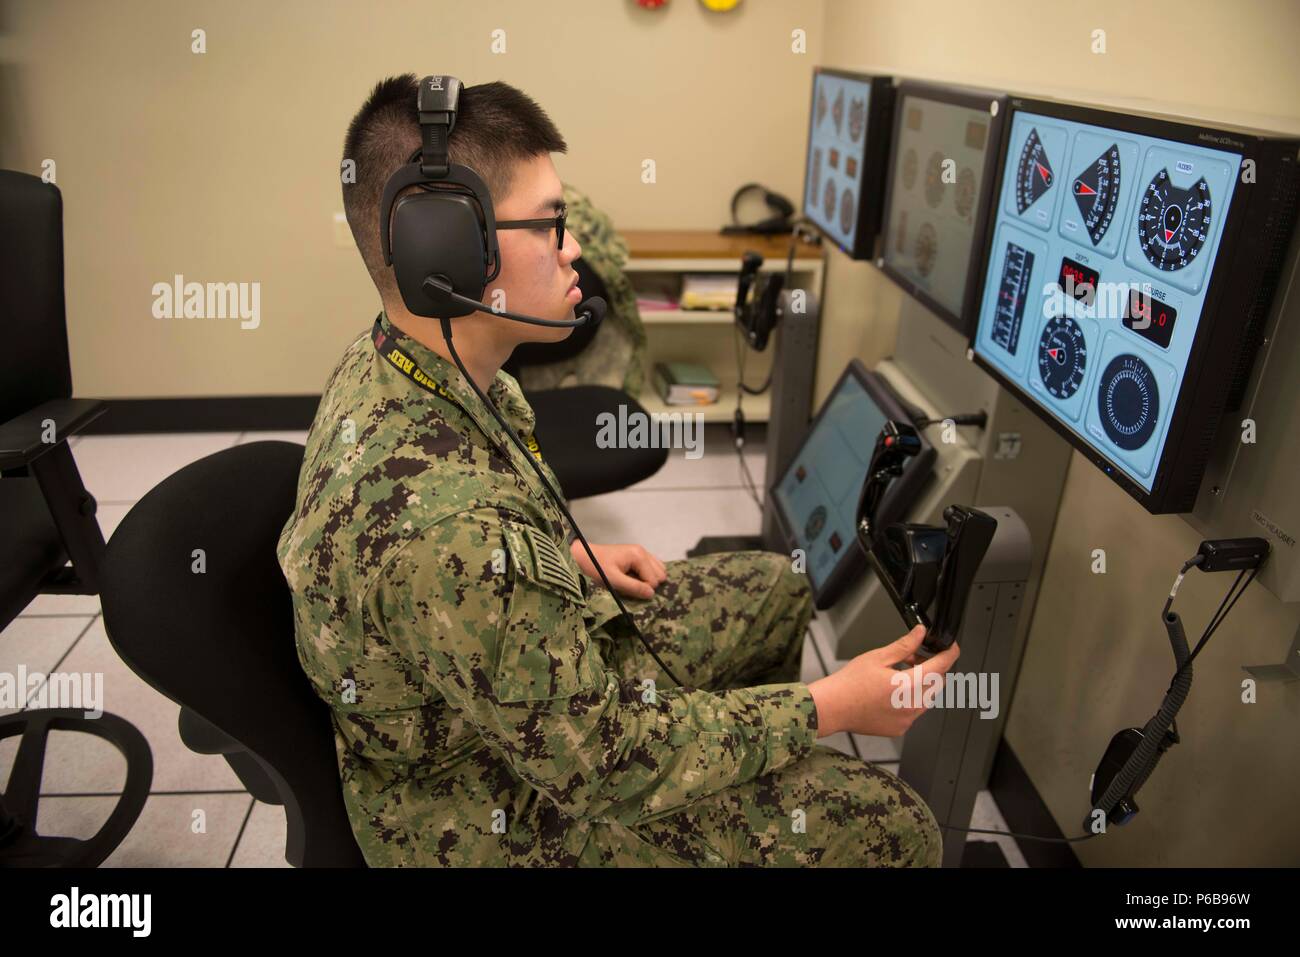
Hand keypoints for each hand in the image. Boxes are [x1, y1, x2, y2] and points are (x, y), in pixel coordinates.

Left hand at [570, 541, 666, 599]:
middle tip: (631, 586)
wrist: (583, 556)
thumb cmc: (597, 568)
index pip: (654, 580)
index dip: (644, 589)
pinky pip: (653, 566)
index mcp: (639, 555)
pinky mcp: (638, 555)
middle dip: (648, 584)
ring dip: (649, 580)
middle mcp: (643, 551)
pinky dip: (648, 574)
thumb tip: (652, 594)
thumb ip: (634, 587)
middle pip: (660, 574)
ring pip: (659, 570)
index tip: (629, 590)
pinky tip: (635, 578)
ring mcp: (641, 552)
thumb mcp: (614, 581)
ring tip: (633, 582)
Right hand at [807, 624, 959, 738]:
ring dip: (921, 685)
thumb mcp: (878, 657)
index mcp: (908, 685)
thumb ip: (905, 645)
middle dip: (930, 668)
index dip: (949, 653)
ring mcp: (907, 719)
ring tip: (898, 676)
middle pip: (937, 682)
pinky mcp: (901, 728)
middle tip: (912, 659)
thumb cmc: (850, 683)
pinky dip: (910, 700)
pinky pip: (915, 711)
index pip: (941, 666)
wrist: (833, 707)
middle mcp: (912, 705)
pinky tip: (891, 694)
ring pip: (927, 698)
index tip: (951, 647)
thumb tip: (920, 633)